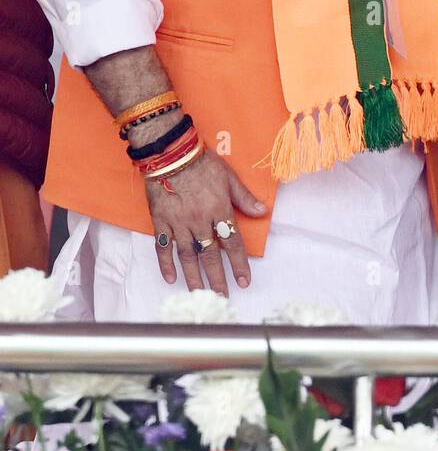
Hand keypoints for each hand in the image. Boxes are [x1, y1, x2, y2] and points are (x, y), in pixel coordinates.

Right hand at [145, 148, 267, 294]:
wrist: (171, 154)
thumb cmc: (203, 163)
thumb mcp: (229, 177)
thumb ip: (245, 197)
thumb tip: (263, 210)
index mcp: (219, 210)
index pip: (232, 243)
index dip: (238, 264)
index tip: (244, 281)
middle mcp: (200, 220)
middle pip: (210, 255)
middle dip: (217, 278)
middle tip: (221, 296)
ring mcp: (178, 222)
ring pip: (187, 255)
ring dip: (194, 276)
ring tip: (199, 293)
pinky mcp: (161, 220)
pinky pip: (163, 246)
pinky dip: (165, 263)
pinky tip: (171, 278)